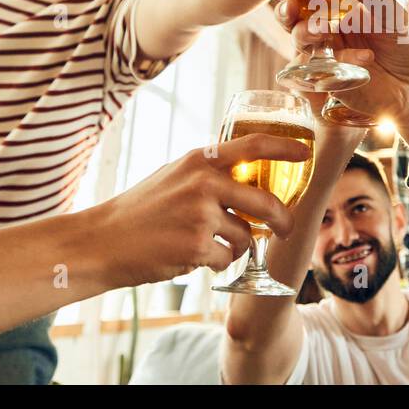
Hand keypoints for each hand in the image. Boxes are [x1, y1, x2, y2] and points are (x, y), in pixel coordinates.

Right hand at [97, 135, 304, 285]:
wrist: (103, 241)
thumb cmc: (141, 209)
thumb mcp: (175, 175)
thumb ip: (209, 173)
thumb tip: (249, 178)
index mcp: (200, 159)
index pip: (254, 145)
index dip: (286, 148)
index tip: (306, 153)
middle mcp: (204, 183)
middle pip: (266, 202)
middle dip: (283, 220)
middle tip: (286, 228)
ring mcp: (201, 215)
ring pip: (245, 237)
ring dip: (234, 246)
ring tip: (203, 244)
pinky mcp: (197, 247)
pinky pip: (228, 259)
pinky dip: (216, 263)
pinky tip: (191, 257)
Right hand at [264, 0, 408, 124]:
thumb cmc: (403, 47)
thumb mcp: (393, 15)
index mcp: (338, 13)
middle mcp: (328, 35)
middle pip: (294, 22)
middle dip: (285, 13)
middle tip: (289, 7)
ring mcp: (326, 58)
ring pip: (301, 44)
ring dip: (306, 34)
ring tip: (323, 31)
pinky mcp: (330, 81)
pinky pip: (318, 72)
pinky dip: (336, 63)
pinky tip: (363, 59)